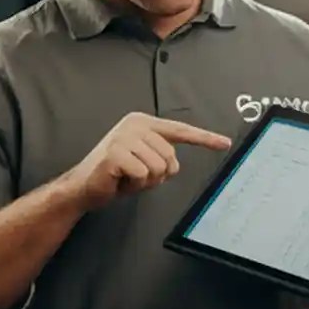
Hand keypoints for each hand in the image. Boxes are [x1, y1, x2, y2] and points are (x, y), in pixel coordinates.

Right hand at [67, 112, 230, 211]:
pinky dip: (134, 185)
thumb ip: (161, 156)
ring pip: (159, 168)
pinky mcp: (116, 153)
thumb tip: (176, 164)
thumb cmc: (115, 175)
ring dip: (145, 181)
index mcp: (143, 122)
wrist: (83, 186)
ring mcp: (124, 137)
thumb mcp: (144, 161)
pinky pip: (144, 175)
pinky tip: (119, 180)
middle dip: (158, 174)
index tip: (224, 143)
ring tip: (126, 178)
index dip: (204, 139)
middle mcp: (134, 124)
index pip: (179, 130)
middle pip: (171, 156)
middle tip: (135, 176)